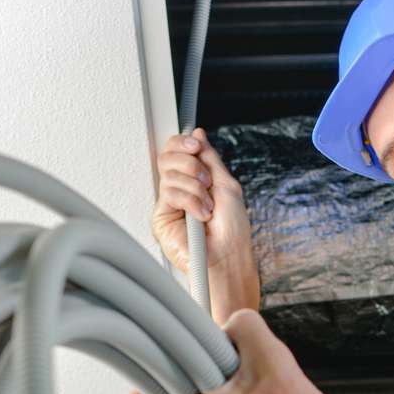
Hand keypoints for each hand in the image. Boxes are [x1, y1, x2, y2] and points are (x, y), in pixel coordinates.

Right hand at [151, 128, 259, 314]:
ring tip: (209, 207)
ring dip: (196, 188)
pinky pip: (169, 193)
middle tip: (206, 181)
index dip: (182, 143)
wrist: (228, 258)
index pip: (176, 151)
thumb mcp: (226, 185)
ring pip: (169, 174)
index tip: (196, 146)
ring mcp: (169, 204)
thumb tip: (198, 134)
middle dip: (190, 164)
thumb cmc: (232, 231)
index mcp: (194, 180)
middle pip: (167, 156)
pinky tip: (201, 216)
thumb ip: (210, 159)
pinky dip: (190, 201)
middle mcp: (179, 190)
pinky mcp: (161, 218)